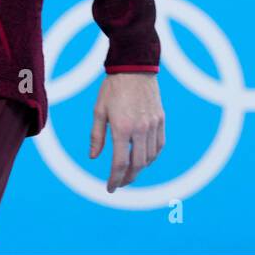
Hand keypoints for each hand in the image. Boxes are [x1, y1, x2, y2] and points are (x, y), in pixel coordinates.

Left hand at [90, 73, 164, 191]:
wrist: (134, 66)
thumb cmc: (112, 87)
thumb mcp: (99, 110)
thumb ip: (96, 136)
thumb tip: (93, 157)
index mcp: (122, 128)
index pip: (120, 163)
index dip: (115, 179)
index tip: (110, 188)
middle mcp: (140, 129)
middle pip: (137, 164)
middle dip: (128, 178)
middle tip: (120, 183)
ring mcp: (153, 125)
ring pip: (150, 157)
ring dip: (140, 168)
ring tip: (130, 172)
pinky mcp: (161, 120)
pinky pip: (159, 145)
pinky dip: (152, 156)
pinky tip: (144, 158)